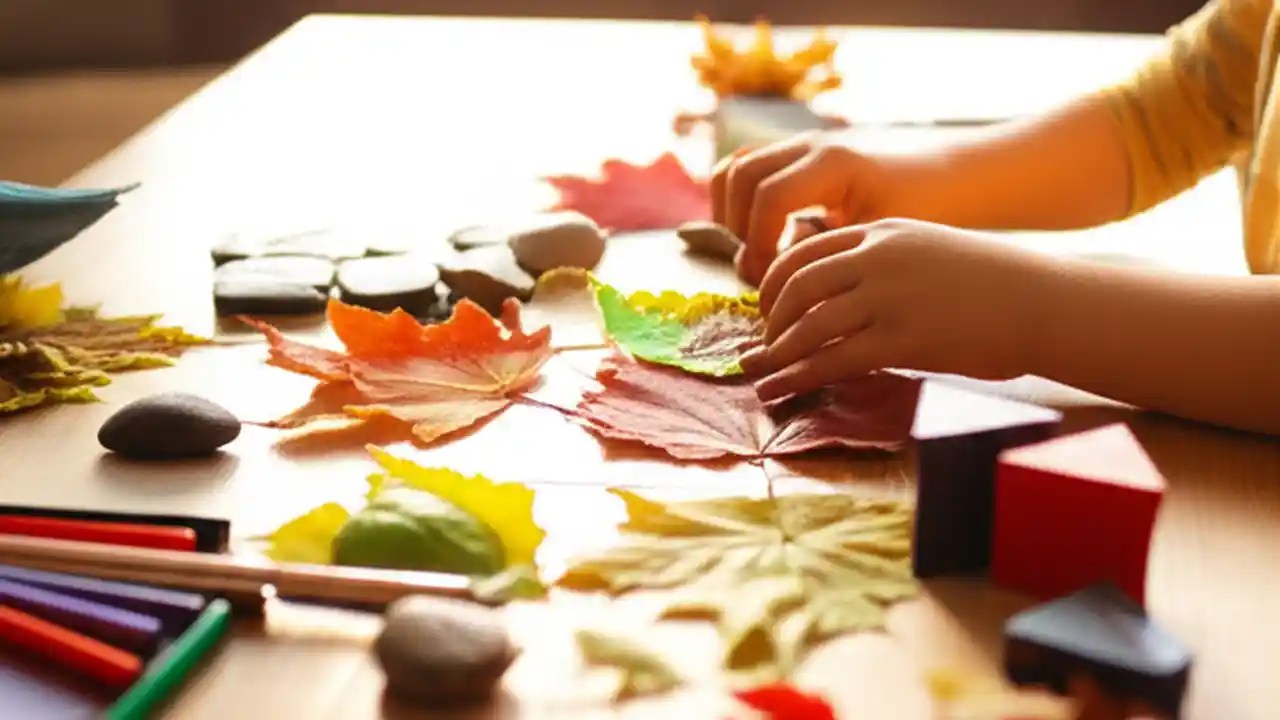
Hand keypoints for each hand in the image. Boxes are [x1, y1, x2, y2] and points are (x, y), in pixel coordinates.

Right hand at [711, 132, 932, 284]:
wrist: (950, 179)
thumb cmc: (923, 211)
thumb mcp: (877, 240)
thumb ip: (823, 254)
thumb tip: (774, 276)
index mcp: (832, 164)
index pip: (768, 197)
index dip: (758, 243)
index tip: (769, 279)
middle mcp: (810, 146)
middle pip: (739, 175)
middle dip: (737, 225)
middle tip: (756, 266)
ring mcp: (801, 146)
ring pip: (736, 166)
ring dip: (732, 209)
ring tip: (751, 249)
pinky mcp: (799, 156)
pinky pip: (750, 167)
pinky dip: (741, 199)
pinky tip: (759, 233)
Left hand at [740, 219, 1053, 399]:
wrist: (1047, 302)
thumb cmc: (996, 285)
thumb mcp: (931, 252)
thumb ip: (886, 264)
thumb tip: (848, 294)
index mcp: (884, 231)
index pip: (806, 250)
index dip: (776, 281)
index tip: (768, 308)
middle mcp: (878, 258)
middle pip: (797, 284)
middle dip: (771, 318)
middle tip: (764, 343)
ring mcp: (888, 297)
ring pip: (807, 323)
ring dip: (775, 351)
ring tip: (759, 370)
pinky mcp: (902, 339)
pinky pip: (831, 359)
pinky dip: (794, 376)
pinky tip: (775, 389)